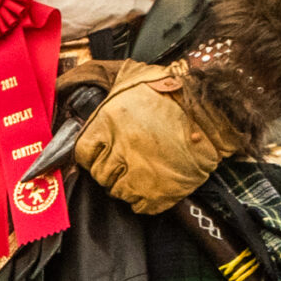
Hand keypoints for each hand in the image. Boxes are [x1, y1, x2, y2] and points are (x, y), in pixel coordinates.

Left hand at [75, 61, 237, 214]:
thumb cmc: (173, 87)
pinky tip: (152, 184)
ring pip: (118, 191)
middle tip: (127, 159)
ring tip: (142, 169)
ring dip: (126, 184)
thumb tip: (62, 87)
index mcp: (108, 122)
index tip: (103, 151)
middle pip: (100, 174)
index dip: (93, 154)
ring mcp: (143, 172)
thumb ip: (95, 83)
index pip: (84, 153)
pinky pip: (142, 206)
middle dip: (110, 169)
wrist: (218, 105)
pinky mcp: (165, 190)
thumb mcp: (127, 75)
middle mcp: (121, 149)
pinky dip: (144, 200)